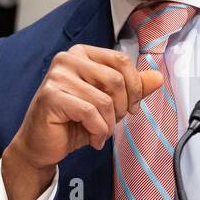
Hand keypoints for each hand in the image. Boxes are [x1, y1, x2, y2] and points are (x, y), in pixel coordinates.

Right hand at [1, 45, 162, 199]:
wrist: (42, 146)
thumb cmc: (73, 122)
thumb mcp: (109, 104)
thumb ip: (132, 88)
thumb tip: (158, 78)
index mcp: (83, 54)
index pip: (121, 61)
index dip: (135, 87)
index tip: (133, 108)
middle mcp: (67, 59)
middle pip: (115, 79)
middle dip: (122, 108)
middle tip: (113, 123)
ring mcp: (56, 75)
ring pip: (104, 99)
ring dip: (108, 124)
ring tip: (99, 133)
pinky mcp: (50, 96)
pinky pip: (89, 112)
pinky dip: (97, 131)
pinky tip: (92, 139)